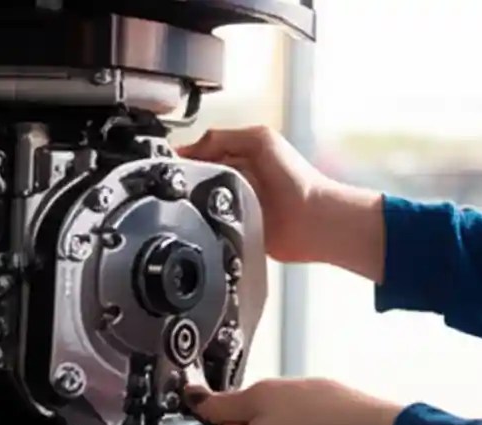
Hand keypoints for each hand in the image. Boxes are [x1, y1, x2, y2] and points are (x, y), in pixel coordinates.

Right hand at [176, 126, 386, 282]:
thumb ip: (224, 137)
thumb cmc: (295, 178)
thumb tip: (191, 149)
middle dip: (187, 181)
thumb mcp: (259, 140)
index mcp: (239, 155)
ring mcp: (235, 206)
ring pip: (200, 204)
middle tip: (180, 185)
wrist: (311, 221)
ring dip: (196, 204)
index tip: (170, 163)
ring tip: (193, 203)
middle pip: (197, 178)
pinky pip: (211, 226)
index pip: (201, 152)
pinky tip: (205, 221)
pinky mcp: (236, 230)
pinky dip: (206, 224)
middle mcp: (236, 180)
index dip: (185, 156)